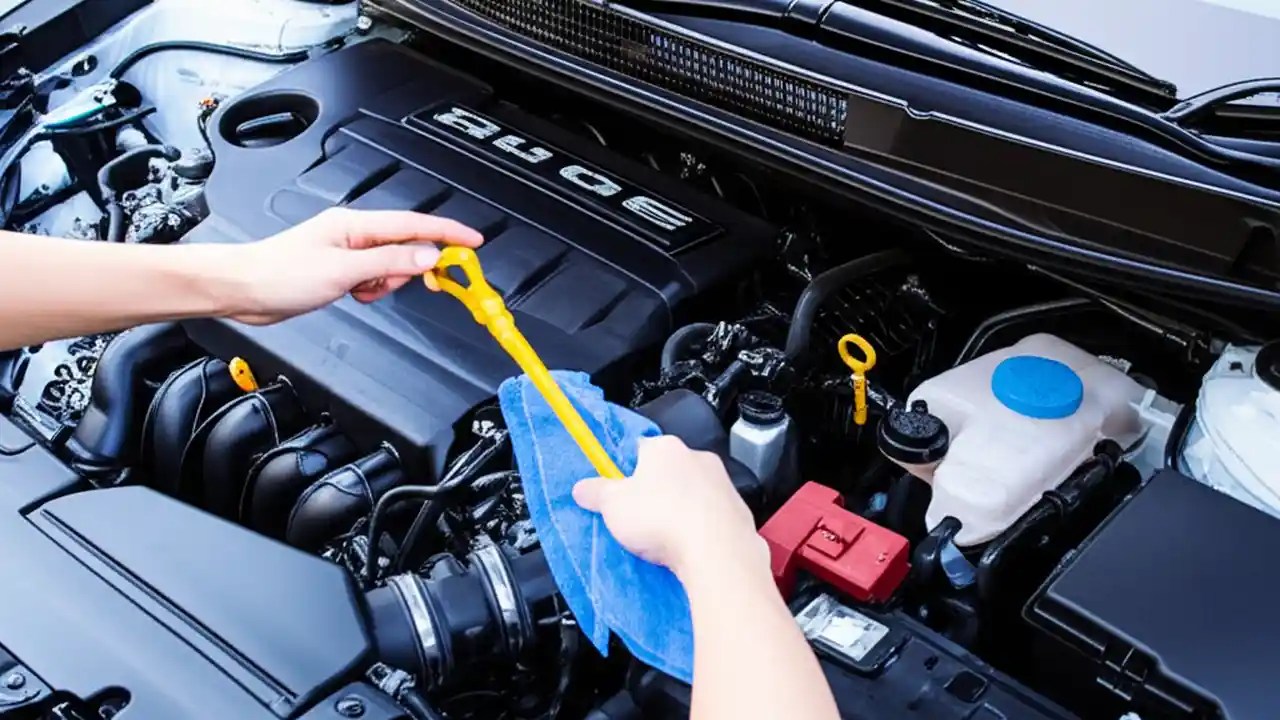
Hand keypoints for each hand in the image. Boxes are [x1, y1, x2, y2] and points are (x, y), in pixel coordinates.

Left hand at [226, 208, 483, 323]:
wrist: (243, 289)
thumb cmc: (279, 274)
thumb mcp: (343, 270)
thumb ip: (389, 262)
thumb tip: (427, 256)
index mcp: (355, 224)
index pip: (413, 225)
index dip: (447, 233)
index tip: (473, 243)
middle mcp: (354, 234)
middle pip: (406, 246)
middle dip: (414, 267)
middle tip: (428, 283)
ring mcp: (347, 252)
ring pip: (391, 266)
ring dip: (388, 282)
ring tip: (364, 291)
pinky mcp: (340, 271)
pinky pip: (374, 278)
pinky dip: (373, 289)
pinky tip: (355, 295)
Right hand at [573, 436, 765, 580]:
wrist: (716, 550)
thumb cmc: (662, 518)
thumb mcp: (612, 505)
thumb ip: (596, 493)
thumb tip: (582, 488)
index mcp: (664, 447)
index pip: (640, 449)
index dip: (627, 471)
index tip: (619, 491)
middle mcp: (697, 457)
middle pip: (668, 471)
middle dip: (655, 492)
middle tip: (638, 518)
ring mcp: (721, 483)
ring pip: (692, 493)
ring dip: (680, 510)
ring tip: (663, 539)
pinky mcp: (738, 509)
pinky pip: (711, 516)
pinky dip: (700, 528)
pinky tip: (689, 547)